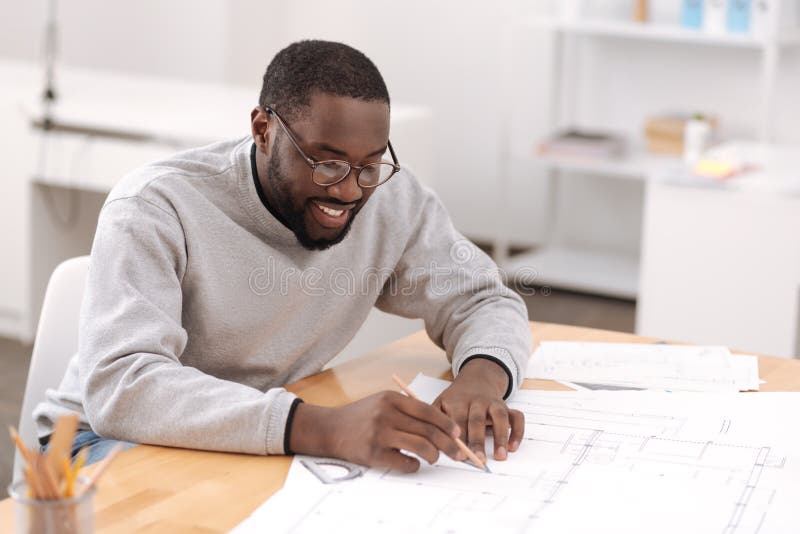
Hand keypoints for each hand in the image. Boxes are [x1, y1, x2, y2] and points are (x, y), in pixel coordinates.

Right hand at [289, 391, 464, 472]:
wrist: (330, 428)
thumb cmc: (361, 416)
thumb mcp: (382, 402)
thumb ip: (407, 408)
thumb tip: (441, 426)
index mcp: (391, 399)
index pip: (427, 411)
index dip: (445, 423)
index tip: (456, 433)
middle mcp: (386, 414)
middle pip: (428, 429)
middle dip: (447, 443)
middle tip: (455, 451)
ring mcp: (380, 434)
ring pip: (420, 446)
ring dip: (434, 455)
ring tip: (435, 458)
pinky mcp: (374, 453)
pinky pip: (404, 462)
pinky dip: (414, 465)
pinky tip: (413, 464)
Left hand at [433, 358, 523, 462]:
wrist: (476, 377)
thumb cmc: (456, 398)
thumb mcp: (440, 403)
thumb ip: (434, 420)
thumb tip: (428, 443)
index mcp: (457, 401)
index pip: (455, 421)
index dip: (457, 439)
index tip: (458, 456)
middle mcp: (476, 400)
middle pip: (476, 420)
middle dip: (477, 440)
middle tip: (478, 459)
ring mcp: (493, 403)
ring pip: (500, 416)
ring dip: (501, 436)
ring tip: (501, 456)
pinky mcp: (506, 406)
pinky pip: (517, 417)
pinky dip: (517, 431)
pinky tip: (513, 447)